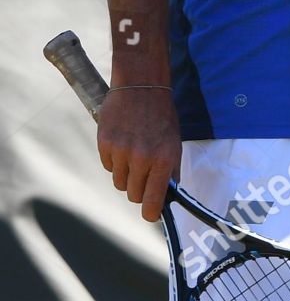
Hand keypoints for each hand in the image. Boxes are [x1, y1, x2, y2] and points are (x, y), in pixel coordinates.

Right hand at [97, 87, 181, 221]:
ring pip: (119, 183)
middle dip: (139, 191)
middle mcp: (142, 159)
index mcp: (163, 159)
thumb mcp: (174, 141)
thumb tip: (169, 194)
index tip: (150, 214)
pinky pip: (108, 166)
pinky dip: (114, 161)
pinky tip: (122, 144)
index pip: (152, 201)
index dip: (151, 213)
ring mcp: (121, 152)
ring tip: (133, 155)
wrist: (141, 86)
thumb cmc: (162, 115)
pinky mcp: (104, 144)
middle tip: (143, 177)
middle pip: (133, 195)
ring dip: (126, 175)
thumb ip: (171, 169)